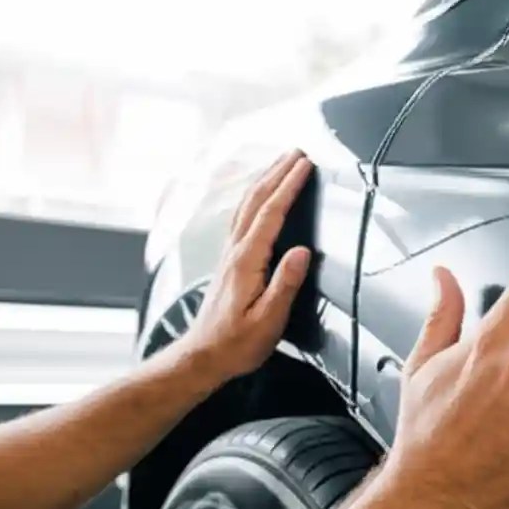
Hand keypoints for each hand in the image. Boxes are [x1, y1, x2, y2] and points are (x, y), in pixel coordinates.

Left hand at [178, 149, 313, 381]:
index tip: (305, 165)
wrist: (203, 356)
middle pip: (256, 201)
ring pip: (247, 206)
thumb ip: (285, 284)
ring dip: (265, 181)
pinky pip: (243, 217)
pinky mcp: (229, 261)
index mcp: (246, 262)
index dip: (289, 187)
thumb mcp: (268, 320)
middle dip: (277, 172)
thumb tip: (302, 252)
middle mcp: (235, 252)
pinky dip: (256, 198)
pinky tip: (261, 197)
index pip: (271, 214)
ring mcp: (229, 254)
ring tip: (282, 163)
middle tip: (297, 152)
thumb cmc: (237, 343)